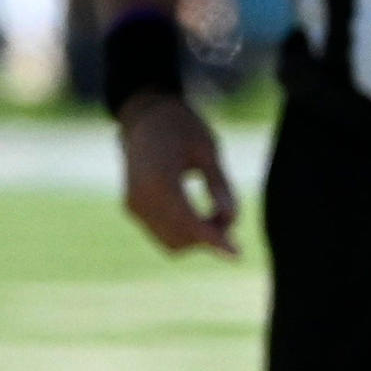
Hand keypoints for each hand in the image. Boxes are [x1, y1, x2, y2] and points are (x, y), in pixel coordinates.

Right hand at [115, 94, 240, 259]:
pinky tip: (199, 212)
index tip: (237, 255)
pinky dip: (184, 231)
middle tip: (230, 212)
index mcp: (158, 180)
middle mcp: (140, 198)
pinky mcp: (132, 208)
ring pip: (171, 242)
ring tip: (215, 211)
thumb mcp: (209, 150)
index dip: (215, 240)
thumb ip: (220, 186)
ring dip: (197, 236)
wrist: (144, 115)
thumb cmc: (181, 126)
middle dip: (209, 236)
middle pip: (181, 239)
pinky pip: (162, 233)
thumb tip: (233, 220)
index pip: (189, 222)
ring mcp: (133, 205)